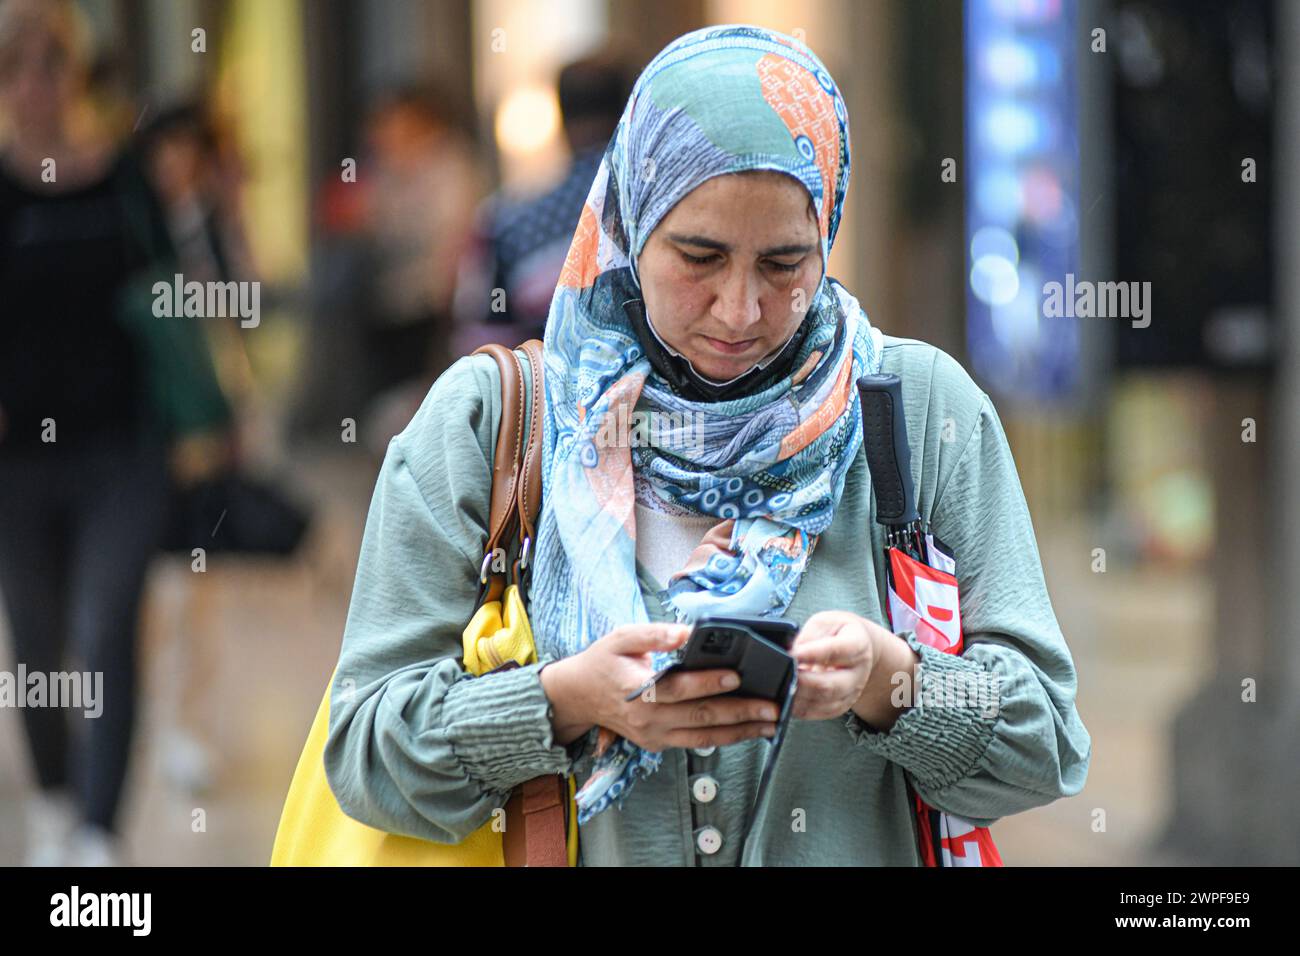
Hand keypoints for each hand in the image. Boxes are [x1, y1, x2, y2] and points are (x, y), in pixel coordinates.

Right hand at [539, 623, 780, 751]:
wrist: (578, 696)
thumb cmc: (602, 662)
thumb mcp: (620, 638)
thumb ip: (654, 634)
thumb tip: (687, 633)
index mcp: (636, 691)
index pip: (678, 689)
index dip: (708, 683)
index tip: (736, 675)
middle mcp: (647, 719)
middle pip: (699, 717)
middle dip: (739, 712)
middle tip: (771, 707)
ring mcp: (653, 736)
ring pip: (703, 737)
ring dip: (740, 731)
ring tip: (770, 724)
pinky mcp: (659, 744)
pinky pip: (696, 742)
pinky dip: (724, 737)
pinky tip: (748, 729)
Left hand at [789, 610, 886, 720]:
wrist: (859, 648)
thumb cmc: (838, 632)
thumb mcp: (825, 622)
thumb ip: (809, 636)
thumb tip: (790, 652)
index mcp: (858, 646)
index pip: (835, 651)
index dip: (811, 654)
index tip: (792, 654)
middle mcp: (858, 673)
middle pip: (830, 685)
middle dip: (802, 682)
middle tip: (782, 674)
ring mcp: (852, 693)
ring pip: (824, 703)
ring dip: (799, 698)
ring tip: (782, 686)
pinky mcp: (842, 706)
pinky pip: (820, 713)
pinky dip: (802, 709)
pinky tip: (788, 699)